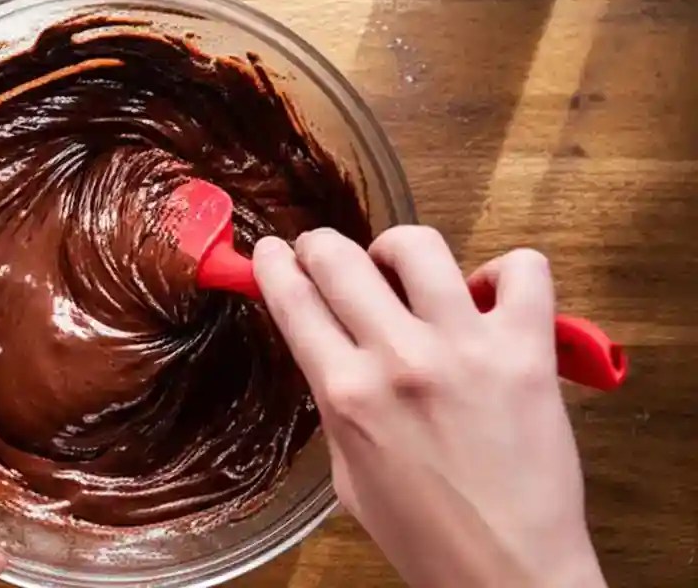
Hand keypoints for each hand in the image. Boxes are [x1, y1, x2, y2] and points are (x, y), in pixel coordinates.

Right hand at [253, 226, 604, 587]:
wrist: (508, 572)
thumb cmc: (424, 534)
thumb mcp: (347, 472)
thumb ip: (338, 403)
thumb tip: (335, 350)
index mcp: (346, 395)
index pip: (293, 298)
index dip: (275, 264)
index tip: (274, 251)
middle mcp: (399, 360)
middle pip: (339, 258)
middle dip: (321, 246)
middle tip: (325, 253)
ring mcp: (466, 348)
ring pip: (417, 245)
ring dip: (399, 250)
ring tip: (405, 271)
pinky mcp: (527, 350)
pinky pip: (522, 269)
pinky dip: (504, 271)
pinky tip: (488, 297)